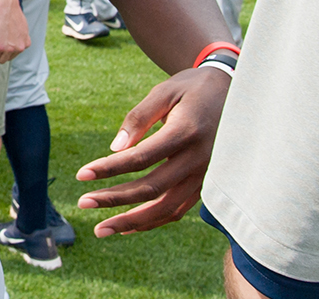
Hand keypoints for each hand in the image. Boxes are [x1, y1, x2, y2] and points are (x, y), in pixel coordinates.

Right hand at [0, 0, 30, 63]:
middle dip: (1, 52)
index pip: (15, 54)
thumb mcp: (21, 27)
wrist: (5, 7)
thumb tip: (10, 41)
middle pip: (7, 59)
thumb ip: (17, 37)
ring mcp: (9, 49)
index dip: (6, 48)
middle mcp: (19, 48)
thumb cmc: (11, 13)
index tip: (3, 40)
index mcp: (25, 44)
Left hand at [76, 67, 229, 236]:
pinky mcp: (208, 184)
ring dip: (132, 221)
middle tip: (82, 203)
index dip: (109, 168)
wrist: (236, 94)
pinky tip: (128, 226)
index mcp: (187, 132)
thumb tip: (115, 149)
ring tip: (100, 229)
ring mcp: (207, 176)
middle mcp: (200, 159)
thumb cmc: (193, 89)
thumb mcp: (164, 92)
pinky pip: (180, 209)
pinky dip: (154, 221)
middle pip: (152, 188)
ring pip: (167, 207)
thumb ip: (139, 118)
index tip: (81, 174)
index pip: (142, 157)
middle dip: (114, 199)